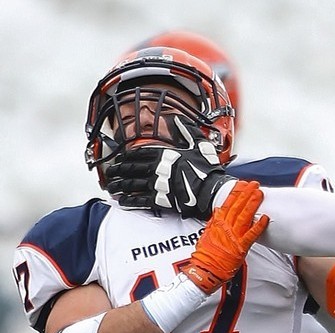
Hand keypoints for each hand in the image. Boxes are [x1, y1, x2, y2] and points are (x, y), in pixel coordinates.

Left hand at [106, 115, 235, 219]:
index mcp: (164, 155)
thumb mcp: (200, 144)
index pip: (138, 154)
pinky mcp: (160, 201)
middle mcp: (157, 169)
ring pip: (131, 185)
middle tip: (110, 172)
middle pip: (130, 169)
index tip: (120, 158)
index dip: (126, 156)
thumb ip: (186, 130)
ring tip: (112, 186)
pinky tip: (122, 201)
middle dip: (117, 170)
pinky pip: (140, 201)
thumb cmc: (208, 169)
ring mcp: (157, 185)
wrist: (213, 191)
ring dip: (119, 185)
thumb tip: (177, 118)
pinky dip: (129, 201)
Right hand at [184, 181, 268, 293]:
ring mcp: (233, 236)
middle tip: (254, 184)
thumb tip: (218, 211)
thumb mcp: (206, 234)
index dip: (236, 193)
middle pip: (237, 207)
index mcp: (217, 223)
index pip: (228, 204)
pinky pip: (252, 234)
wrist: (205, 269)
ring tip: (259, 194)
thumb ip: (213, 222)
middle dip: (246, 194)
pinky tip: (265, 218)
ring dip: (252, 204)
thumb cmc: (206, 255)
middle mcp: (225, 227)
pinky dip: (259, 226)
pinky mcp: (241, 247)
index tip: (242, 184)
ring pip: (244, 216)